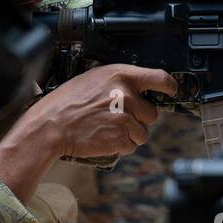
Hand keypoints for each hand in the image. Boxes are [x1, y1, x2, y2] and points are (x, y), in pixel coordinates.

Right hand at [48, 63, 177, 161]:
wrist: (51, 126)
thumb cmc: (67, 103)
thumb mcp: (93, 79)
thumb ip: (119, 82)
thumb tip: (138, 89)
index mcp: (120, 76)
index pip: (159, 78)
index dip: (169, 87)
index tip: (171, 91)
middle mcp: (127, 95)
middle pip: (152, 113)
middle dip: (139, 119)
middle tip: (117, 118)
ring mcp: (126, 118)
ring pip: (143, 133)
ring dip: (129, 134)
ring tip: (106, 129)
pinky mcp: (122, 138)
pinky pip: (132, 146)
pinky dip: (121, 146)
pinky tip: (104, 138)